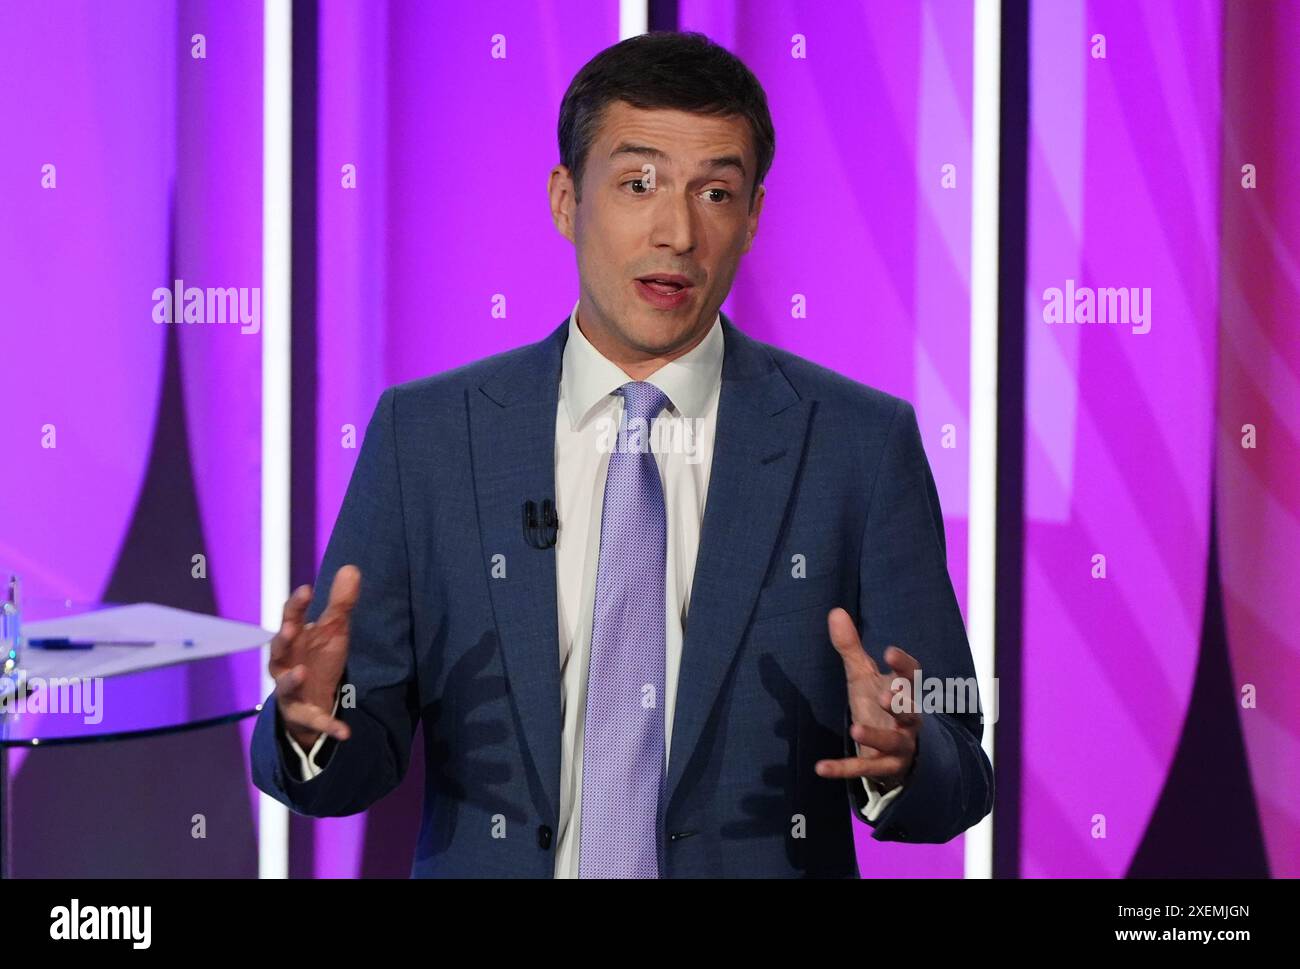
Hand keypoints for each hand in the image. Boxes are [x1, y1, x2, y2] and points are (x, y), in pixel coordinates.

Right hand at [269, 565, 358, 749]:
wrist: (312, 698)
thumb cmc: (317, 657)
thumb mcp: (333, 630)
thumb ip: (341, 603)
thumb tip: (352, 568)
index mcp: (293, 640)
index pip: (290, 618)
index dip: (296, 605)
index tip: (306, 589)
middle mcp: (285, 664)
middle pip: (279, 650)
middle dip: (282, 639)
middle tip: (288, 628)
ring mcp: (291, 691)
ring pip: (285, 686)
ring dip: (291, 679)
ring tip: (301, 671)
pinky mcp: (303, 715)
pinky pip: (316, 722)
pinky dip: (329, 727)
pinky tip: (346, 732)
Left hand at [814, 607, 920, 789]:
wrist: (895, 751)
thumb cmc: (880, 705)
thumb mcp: (864, 676)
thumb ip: (851, 648)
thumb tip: (835, 611)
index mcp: (903, 693)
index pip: (910, 676)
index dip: (903, 664)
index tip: (890, 652)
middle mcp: (907, 720)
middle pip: (910, 711)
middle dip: (901, 703)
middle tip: (887, 695)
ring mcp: (900, 746)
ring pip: (894, 742)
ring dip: (876, 735)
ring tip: (855, 728)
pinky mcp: (884, 768)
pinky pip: (865, 768)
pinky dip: (844, 769)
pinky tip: (821, 767)